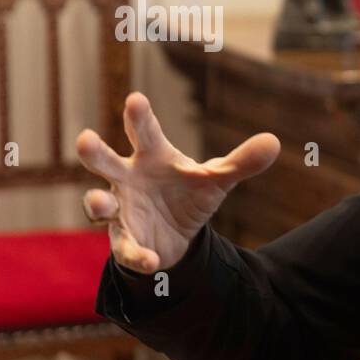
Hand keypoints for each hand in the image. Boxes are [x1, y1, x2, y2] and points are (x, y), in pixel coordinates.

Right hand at [76, 92, 279, 272]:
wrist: (177, 234)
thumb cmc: (188, 193)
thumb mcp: (216, 180)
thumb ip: (240, 163)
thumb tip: (273, 142)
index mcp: (151, 156)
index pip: (145, 132)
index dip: (139, 117)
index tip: (136, 100)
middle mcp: (128, 178)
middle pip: (105, 161)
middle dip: (95, 152)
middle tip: (85, 139)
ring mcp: (120, 209)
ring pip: (99, 204)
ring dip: (97, 203)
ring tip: (102, 203)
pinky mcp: (124, 239)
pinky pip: (125, 248)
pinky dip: (136, 255)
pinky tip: (151, 260)